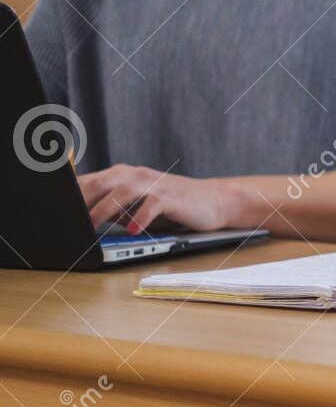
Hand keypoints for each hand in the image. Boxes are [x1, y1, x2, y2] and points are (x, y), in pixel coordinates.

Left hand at [80, 165, 245, 234]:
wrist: (212, 201)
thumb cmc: (168, 206)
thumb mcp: (133, 205)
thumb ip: (109, 208)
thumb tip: (77, 222)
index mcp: (121, 176)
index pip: (86, 182)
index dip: (67, 196)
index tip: (52, 212)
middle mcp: (134, 176)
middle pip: (99, 184)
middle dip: (79, 202)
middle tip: (66, 221)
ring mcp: (153, 184)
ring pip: (121, 192)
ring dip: (103, 210)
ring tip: (91, 227)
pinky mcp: (170, 196)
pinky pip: (152, 205)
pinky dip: (140, 218)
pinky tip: (132, 231)